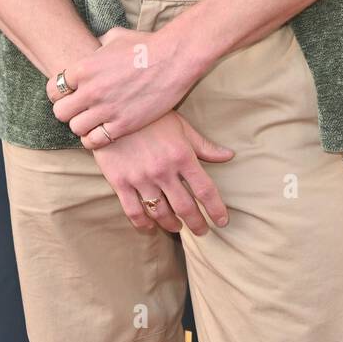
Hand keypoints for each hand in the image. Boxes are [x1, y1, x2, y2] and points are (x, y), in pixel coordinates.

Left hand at [46, 24, 205, 148]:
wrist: (174, 59)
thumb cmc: (146, 45)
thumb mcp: (115, 37)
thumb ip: (98, 44)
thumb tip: (95, 43)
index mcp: (84, 68)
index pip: (53, 90)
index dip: (60, 94)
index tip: (71, 95)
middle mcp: (90, 91)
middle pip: (60, 112)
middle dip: (68, 112)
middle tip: (80, 110)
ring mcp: (106, 109)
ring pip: (76, 128)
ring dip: (82, 126)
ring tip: (94, 122)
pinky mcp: (122, 125)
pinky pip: (95, 141)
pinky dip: (95, 139)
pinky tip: (104, 132)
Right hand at [89, 110, 233, 236]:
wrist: (113, 110)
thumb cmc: (152, 117)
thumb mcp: (181, 127)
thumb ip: (204, 146)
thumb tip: (229, 155)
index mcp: (182, 156)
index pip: (205, 190)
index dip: (216, 209)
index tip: (222, 221)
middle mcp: (163, 170)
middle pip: (185, 207)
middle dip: (197, 223)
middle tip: (202, 231)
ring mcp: (141, 178)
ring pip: (160, 213)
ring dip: (172, 225)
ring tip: (177, 227)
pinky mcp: (120, 182)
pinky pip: (134, 212)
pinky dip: (143, 224)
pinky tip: (150, 226)